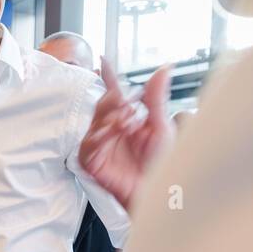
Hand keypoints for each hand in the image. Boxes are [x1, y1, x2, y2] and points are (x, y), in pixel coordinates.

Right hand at [78, 59, 175, 210]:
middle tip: (132, 110)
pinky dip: (100, 136)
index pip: (114, 94)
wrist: (159, 191)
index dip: (108, 78)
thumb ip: (157, 98)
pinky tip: (113, 133)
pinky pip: (88, 145)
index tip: (103, 60)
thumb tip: (164, 68)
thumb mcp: (162, 126)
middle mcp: (111, 131)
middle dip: (115, 103)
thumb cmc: (162, 163)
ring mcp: (100, 146)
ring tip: (129, 123)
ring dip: (111, 118)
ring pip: (95, 122)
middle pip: (102, 105)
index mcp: (127, 120)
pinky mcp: (92, 162)